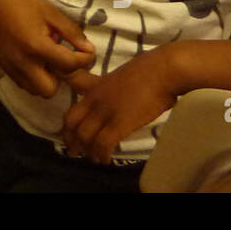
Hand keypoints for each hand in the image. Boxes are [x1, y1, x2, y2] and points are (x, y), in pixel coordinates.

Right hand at [0, 0, 95, 98]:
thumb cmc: (23, 2)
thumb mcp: (51, 13)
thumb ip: (71, 33)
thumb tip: (88, 49)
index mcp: (37, 47)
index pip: (69, 65)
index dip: (84, 60)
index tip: (87, 52)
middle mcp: (23, 63)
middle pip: (50, 90)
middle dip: (61, 78)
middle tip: (63, 59)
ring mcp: (12, 67)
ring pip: (35, 91)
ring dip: (46, 80)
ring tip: (47, 60)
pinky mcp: (4, 68)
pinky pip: (23, 84)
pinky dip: (33, 78)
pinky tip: (34, 60)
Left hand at [61, 49, 180, 163]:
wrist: (163, 71)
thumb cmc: (149, 69)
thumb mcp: (120, 75)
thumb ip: (111, 87)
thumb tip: (118, 98)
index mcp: (95, 86)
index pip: (70, 98)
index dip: (66, 114)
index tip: (68, 128)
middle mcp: (95, 99)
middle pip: (71, 122)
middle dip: (70, 139)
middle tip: (74, 152)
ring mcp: (106, 110)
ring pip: (84, 136)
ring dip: (87, 151)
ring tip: (93, 159)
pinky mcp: (120, 123)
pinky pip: (103, 143)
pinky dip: (101, 154)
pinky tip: (105, 160)